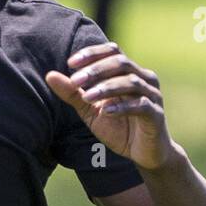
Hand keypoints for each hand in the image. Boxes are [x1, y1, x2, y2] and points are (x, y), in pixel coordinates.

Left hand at [45, 41, 177, 171]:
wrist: (143, 154)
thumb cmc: (117, 127)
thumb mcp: (89, 110)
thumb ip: (72, 93)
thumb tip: (49, 75)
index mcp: (128, 73)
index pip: (113, 51)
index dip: (93, 53)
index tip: (71, 63)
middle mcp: (144, 79)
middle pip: (122, 62)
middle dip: (96, 69)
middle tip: (75, 80)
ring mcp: (152, 96)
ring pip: (132, 82)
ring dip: (107, 87)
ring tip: (87, 96)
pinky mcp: (156, 116)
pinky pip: (141, 106)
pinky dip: (122, 107)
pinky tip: (105, 111)